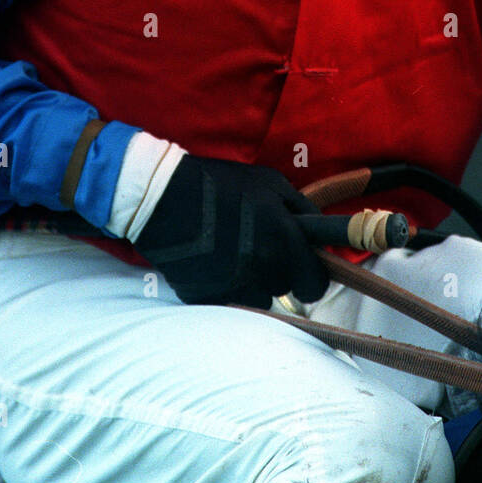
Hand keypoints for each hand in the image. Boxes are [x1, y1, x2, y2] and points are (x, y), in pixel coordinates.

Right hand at [134, 154, 329, 308]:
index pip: (316, 285)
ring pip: (257, 297)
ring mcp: (234, 285)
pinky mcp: (207, 297)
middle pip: (284, 288)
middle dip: (277, 271)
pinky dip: (224, 286)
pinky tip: (211, 261)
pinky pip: (229, 300)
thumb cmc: (219, 184)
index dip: (312, 277)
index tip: (303, 270)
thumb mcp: (270, 182)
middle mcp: (263, 267)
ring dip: (251, 281)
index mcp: (284, 238)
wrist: (161, 197)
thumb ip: (302, 209)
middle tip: (257, 246)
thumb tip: (320, 233)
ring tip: (231, 252)